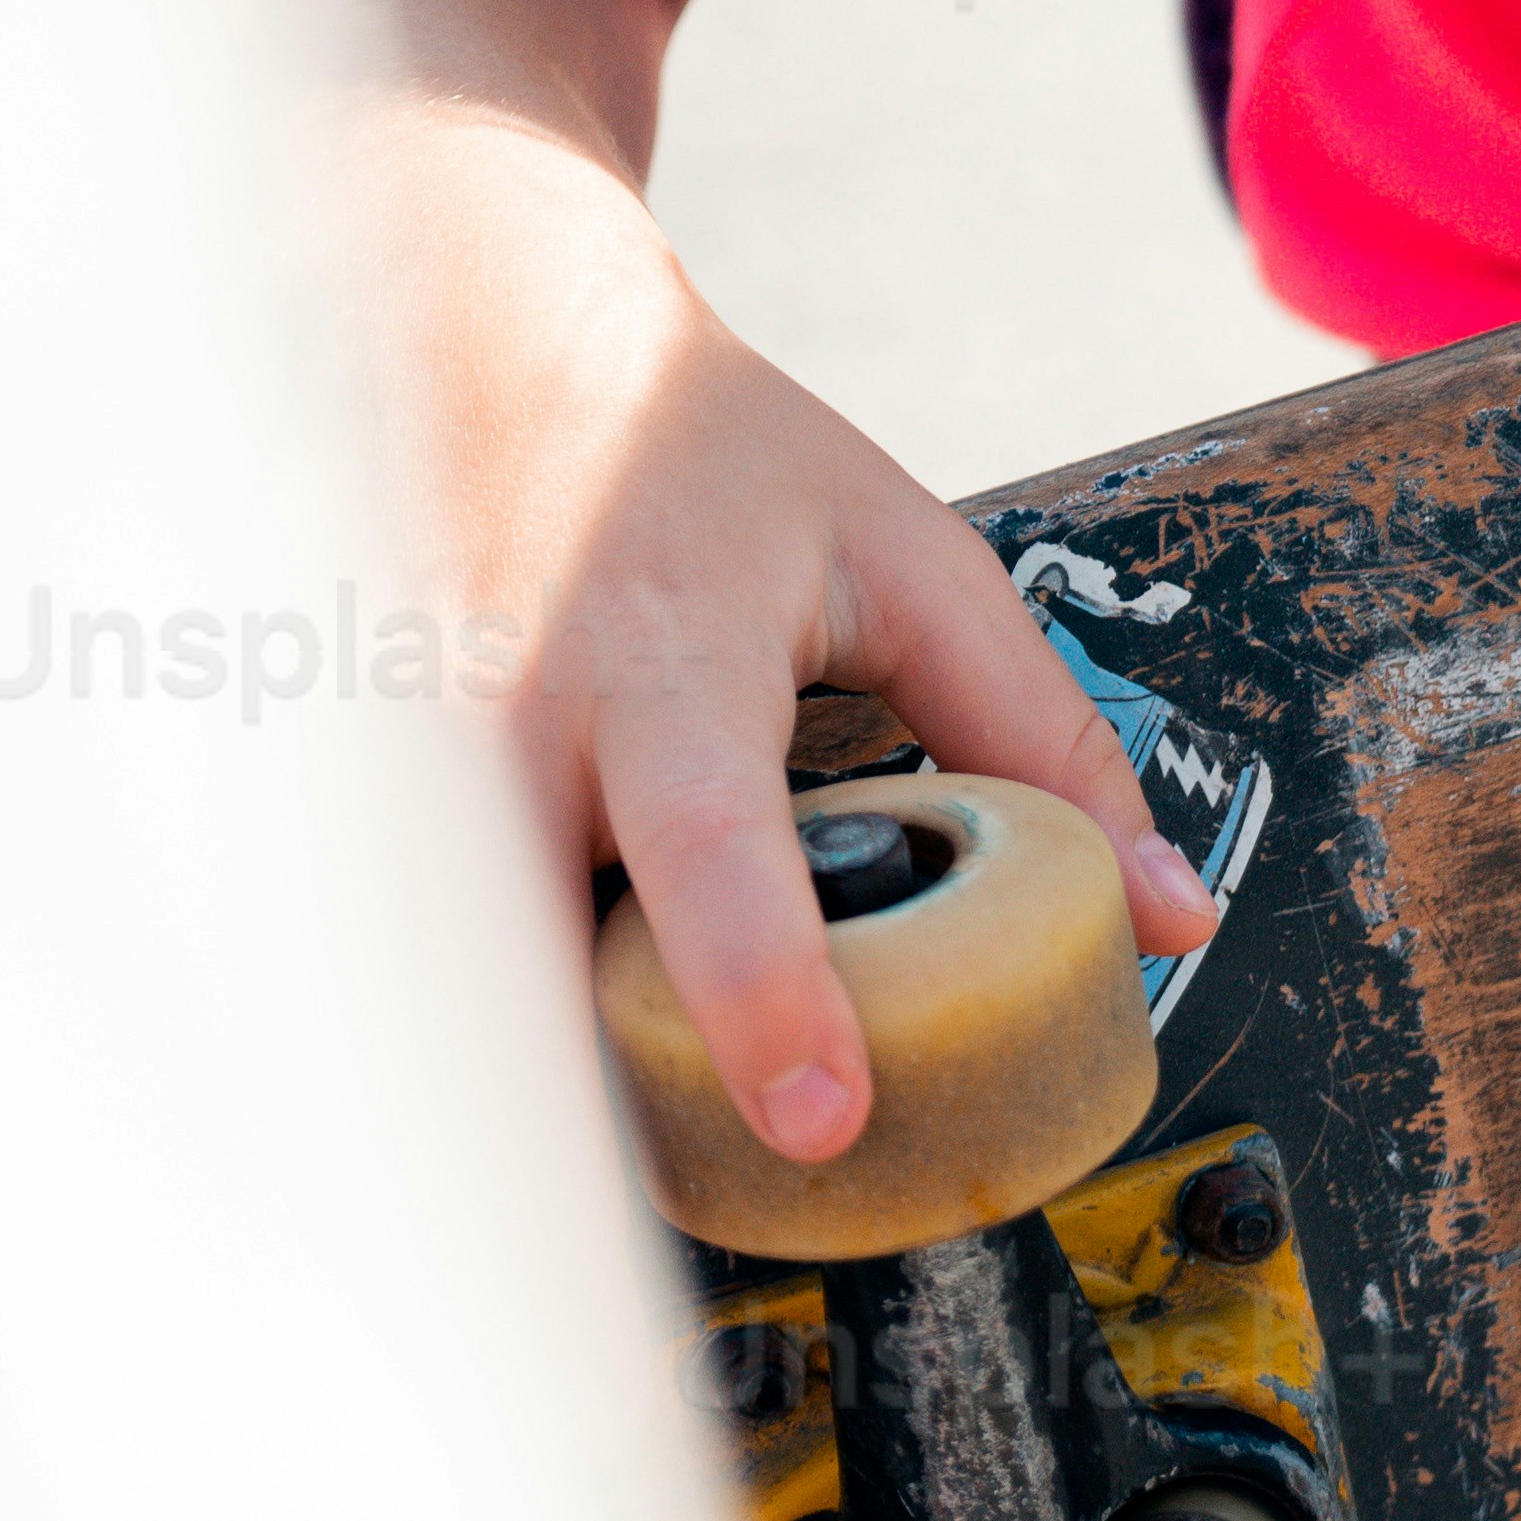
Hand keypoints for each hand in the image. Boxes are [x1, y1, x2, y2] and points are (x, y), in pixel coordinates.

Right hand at [388, 108, 1215, 1164]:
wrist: (473, 342)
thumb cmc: (693, 458)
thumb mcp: (903, 558)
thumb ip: (1042, 738)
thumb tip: (1170, 912)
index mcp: (664, 662)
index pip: (710, 847)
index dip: (761, 992)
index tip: (823, 1117)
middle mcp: (506, 729)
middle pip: (551, 977)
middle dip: (642, 1100)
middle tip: (753, 1178)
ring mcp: (401, 782)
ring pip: (462, 1002)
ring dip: (555, 1080)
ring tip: (647, 1122)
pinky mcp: (349, 821)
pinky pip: (416, 978)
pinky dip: (488, 1036)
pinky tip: (546, 1049)